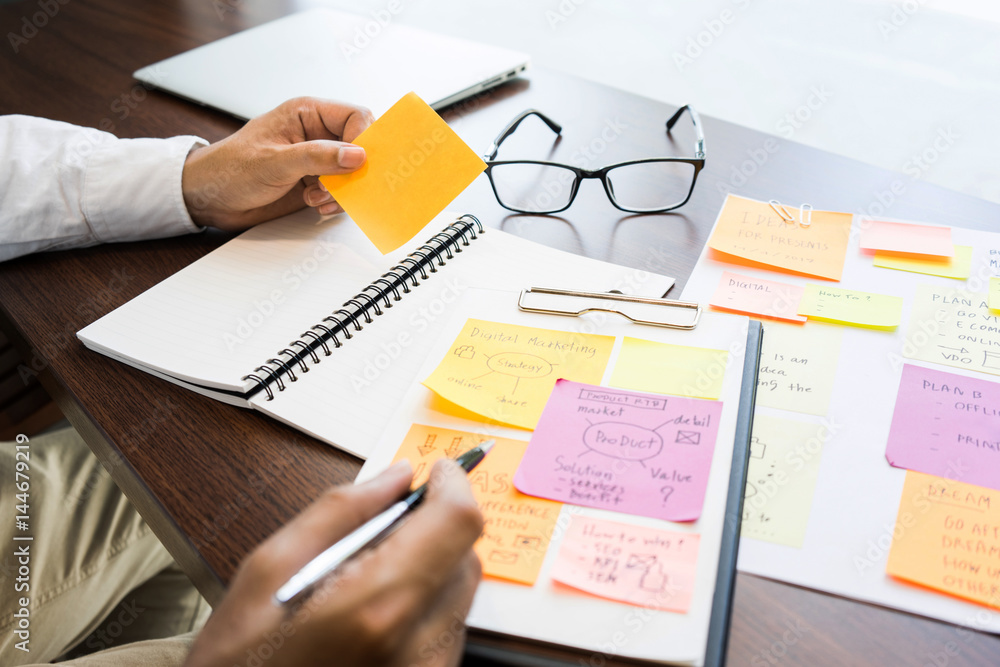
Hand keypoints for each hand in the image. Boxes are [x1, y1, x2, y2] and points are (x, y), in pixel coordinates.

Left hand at [182, 97, 373, 229]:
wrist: (209, 198)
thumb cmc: (229, 169)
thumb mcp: (274, 162)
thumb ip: (318, 157)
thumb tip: (357, 155)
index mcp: (306, 113)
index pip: (355, 116)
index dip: (364, 139)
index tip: (358, 163)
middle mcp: (315, 134)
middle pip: (360, 145)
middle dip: (355, 169)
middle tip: (344, 185)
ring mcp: (317, 159)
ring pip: (353, 171)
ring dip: (343, 189)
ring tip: (318, 196)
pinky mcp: (316, 181)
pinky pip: (342, 190)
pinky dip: (336, 201)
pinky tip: (316, 203)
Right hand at [183, 459, 483, 666]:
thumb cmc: (240, 664)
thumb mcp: (268, 572)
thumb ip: (340, 512)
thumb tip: (396, 477)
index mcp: (376, 608)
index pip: (457, 523)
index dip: (453, 485)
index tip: (438, 472)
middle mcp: (418, 647)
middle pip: (463, 555)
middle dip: (432, 528)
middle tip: (383, 530)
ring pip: (458, 591)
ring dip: (427, 568)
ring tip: (361, 586)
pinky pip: (447, 628)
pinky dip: (421, 605)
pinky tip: (372, 617)